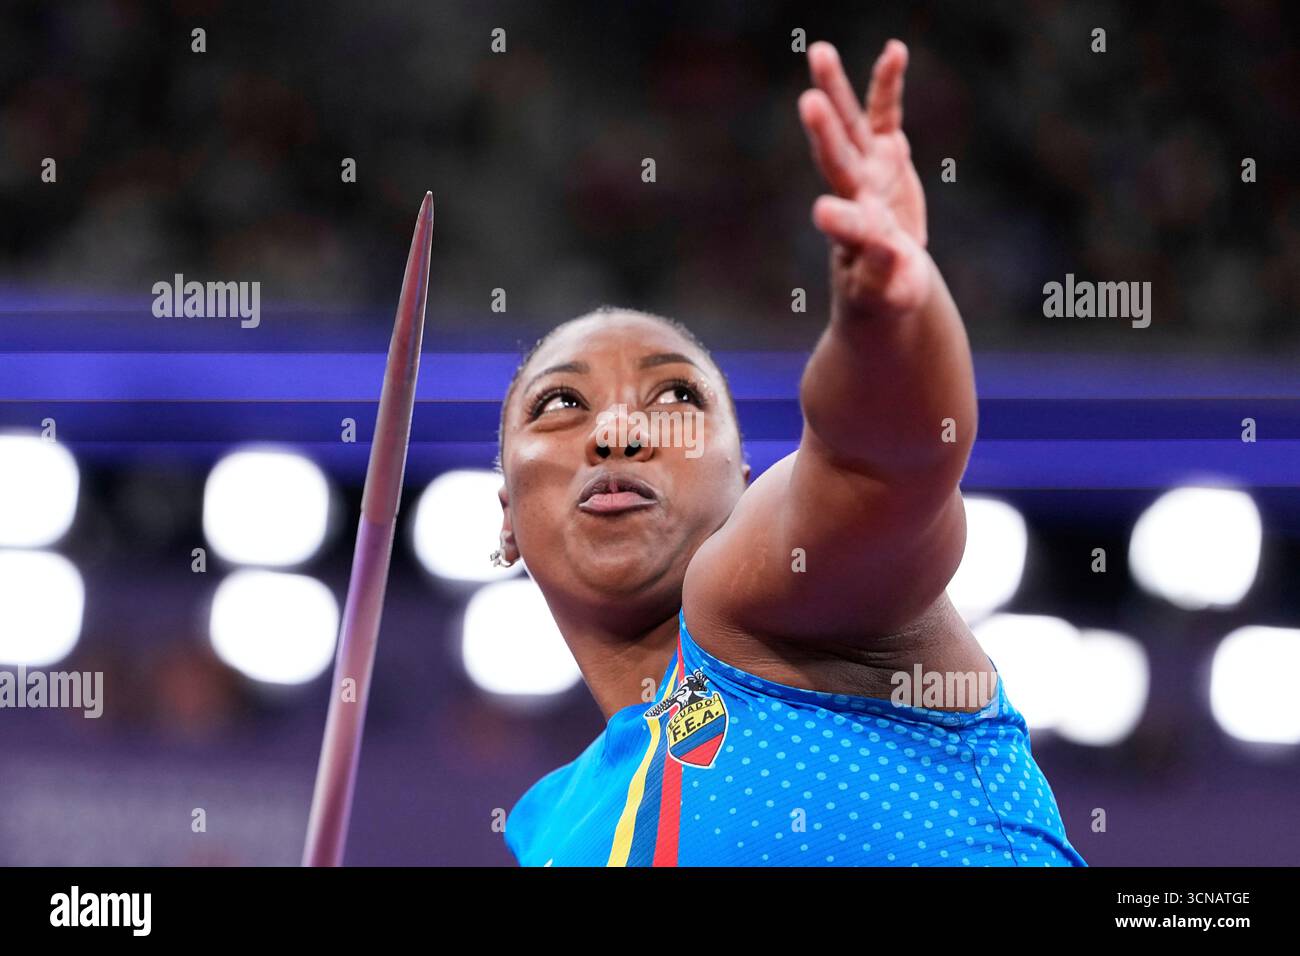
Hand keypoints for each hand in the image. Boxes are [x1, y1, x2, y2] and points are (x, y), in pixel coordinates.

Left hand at [799, 40, 931, 319]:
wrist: (885, 278)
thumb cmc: (885, 292)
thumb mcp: (889, 292)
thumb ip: (886, 273)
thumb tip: (890, 252)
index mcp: (857, 238)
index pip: (848, 228)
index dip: (840, 221)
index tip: (823, 212)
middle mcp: (856, 198)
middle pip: (838, 163)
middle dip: (826, 135)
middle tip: (809, 102)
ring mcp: (868, 173)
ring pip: (849, 128)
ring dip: (836, 91)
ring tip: (820, 52)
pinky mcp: (886, 157)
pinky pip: (885, 115)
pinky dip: (887, 85)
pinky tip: (894, 50)